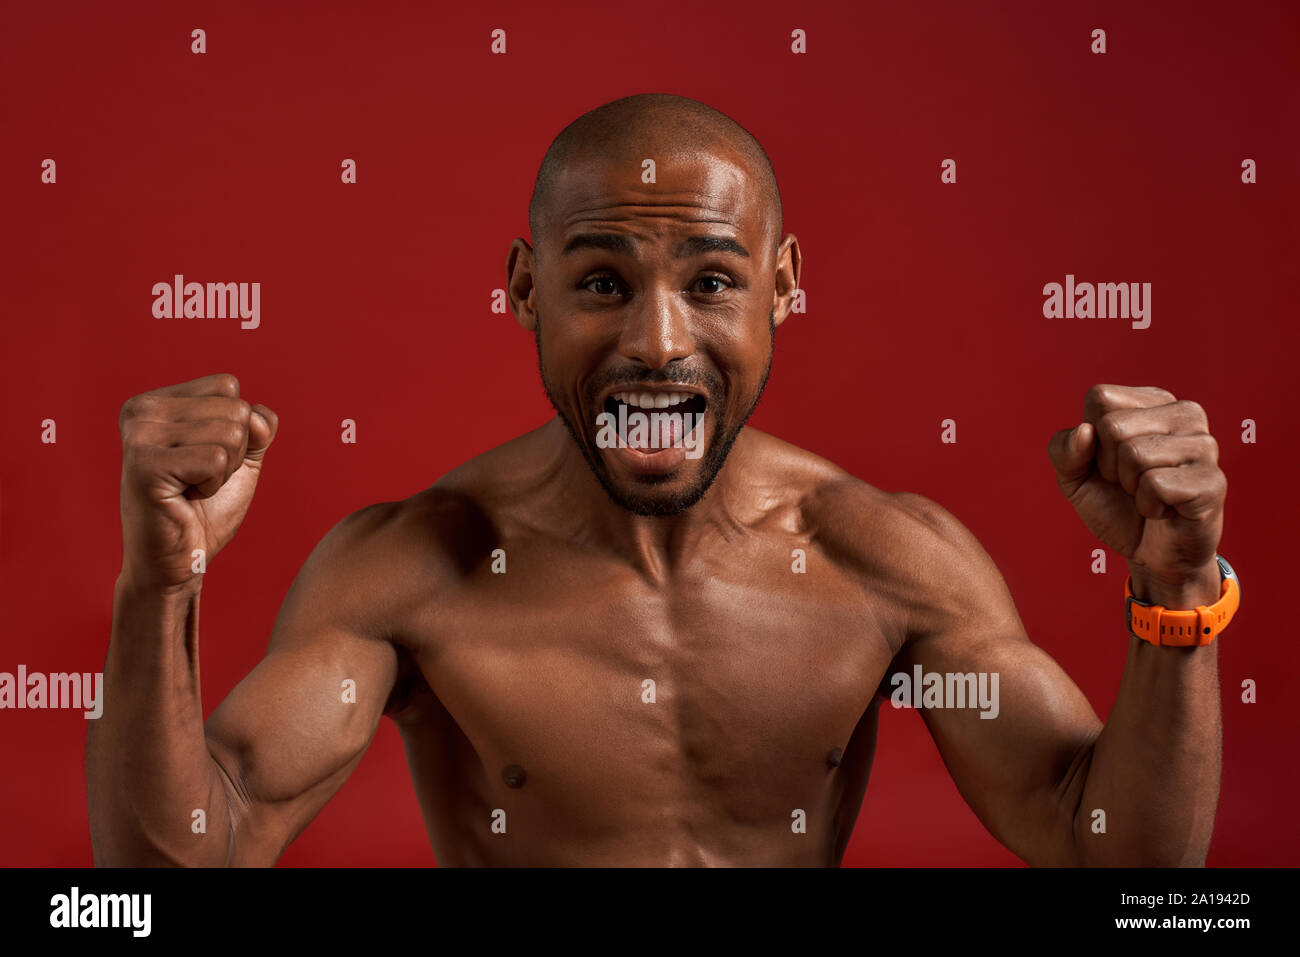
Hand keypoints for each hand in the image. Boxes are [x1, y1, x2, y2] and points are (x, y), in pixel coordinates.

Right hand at [118, 373, 277, 589]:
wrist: (180, 559)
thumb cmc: (206, 508)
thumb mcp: (242, 458)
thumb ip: (257, 426)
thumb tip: (254, 414)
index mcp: (156, 401)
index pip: (227, 386)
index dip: (236, 429)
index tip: (204, 459)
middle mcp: (141, 410)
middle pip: (234, 409)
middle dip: (234, 453)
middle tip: (198, 479)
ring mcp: (139, 435)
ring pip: (231, 433)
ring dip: (223, 471)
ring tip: (191, 488)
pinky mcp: (145, 465)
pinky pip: (216, 459)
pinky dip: (213, 485)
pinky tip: (186, 498)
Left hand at [1047, 384, 1225, 607]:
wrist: (1150, 555)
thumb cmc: (1116, 506)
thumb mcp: (1074, 477)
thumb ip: (1063, 450)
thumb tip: (1083, 431)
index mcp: (1153, 402)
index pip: (1100, 398)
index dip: (1091, 438)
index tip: (1109, 461)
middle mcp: (1185, 414)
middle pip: (1113, 425)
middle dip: (1108, 465)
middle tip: (1130, 483)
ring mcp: (1204, 446)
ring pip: (1134, 454)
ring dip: (1130, 486)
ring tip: (1148, 495)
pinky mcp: (1213, 480)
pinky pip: (1155, 485)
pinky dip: (1149, 506)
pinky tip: (1164, 510)